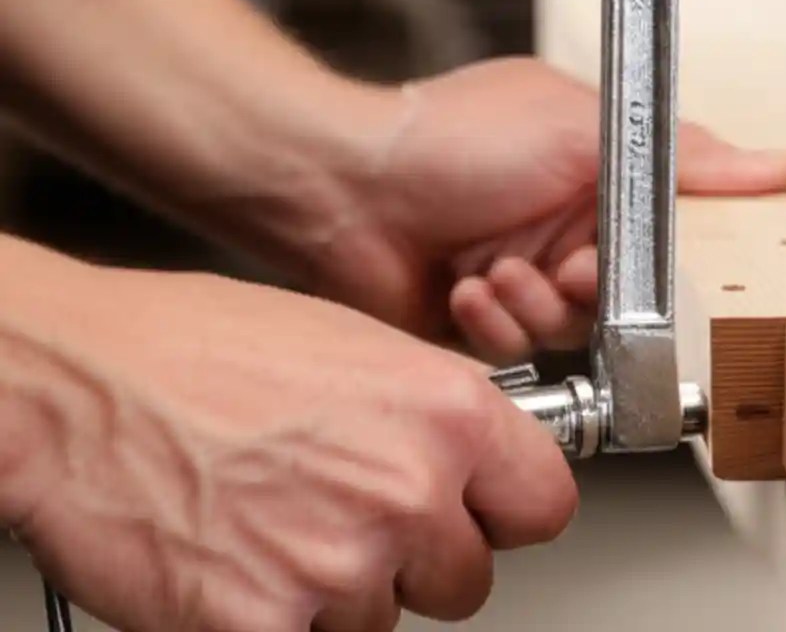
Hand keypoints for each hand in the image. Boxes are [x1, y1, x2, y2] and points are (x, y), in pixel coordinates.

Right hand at [4, 261, 575, 631]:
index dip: (505, 515)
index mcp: (445, 411)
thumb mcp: (352, 348)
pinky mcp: (265, 626)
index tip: (482, 516)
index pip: (544, 505)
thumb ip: (429, 416)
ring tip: (271, 526)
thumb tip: (468, 462)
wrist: (75, 385)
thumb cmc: (192, 349)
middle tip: (346, 522)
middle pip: (466, 579)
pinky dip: (276, 621)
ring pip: (382, 620)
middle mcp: (409, 489)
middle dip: (414, 562)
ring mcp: (340, 564)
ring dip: (338, 592)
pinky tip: (236, 564)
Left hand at [310, 57, 785, 362]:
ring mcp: (525, 278)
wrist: (343, 184)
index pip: (670, 242)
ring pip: (571, 332)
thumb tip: (777, 167)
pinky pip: (517, 350)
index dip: (659, 265)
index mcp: (602, 184)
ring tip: (495, 268)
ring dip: (532, 305)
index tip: (637, 263)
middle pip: (625, 299)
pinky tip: (464, 287)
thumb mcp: (583, 129)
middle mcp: (568, 234)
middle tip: (566, 268)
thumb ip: (687, 158)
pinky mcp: (486, 321)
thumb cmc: (451, 137)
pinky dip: (491, 323)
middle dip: (588, 291)